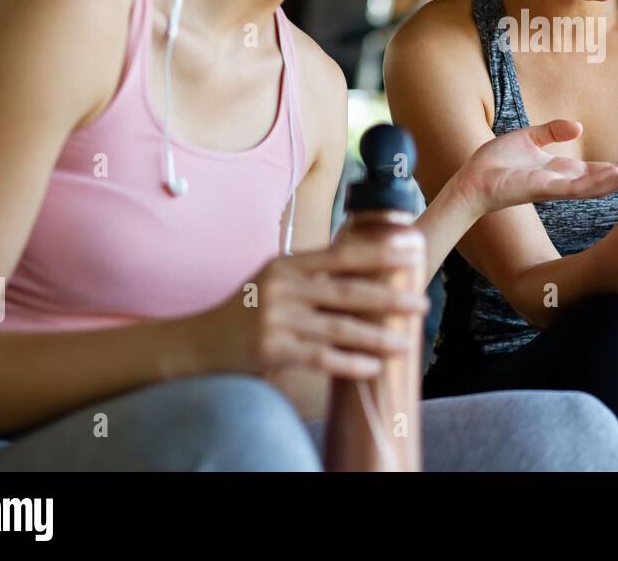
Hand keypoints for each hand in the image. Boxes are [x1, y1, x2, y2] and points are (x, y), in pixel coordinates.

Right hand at [200, 226, 430, 379]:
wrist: (196, 343)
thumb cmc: (247, 311)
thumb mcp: (275, 281)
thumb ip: (313, 275)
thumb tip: (367, 272)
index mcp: (287, 264)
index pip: (341, 254)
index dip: (379, 252)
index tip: (412, 248)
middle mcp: (282, 287)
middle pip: (347, 291)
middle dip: (389, 297)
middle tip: (421, 304)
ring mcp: (276, 319)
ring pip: (338, 328)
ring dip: (376, 337)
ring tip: (406, 344)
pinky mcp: (271, 350)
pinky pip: (320, 358)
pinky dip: (349, 364)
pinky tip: (372, 368)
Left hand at [457, 119, 617, 215]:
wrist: (471, 179)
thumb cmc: (495, 163)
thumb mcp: (528, 138)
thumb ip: (552, 131)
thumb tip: (577, 126)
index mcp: (560, 170)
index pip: (597, 171)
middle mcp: (563, 182)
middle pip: (604, 180)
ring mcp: (556, 188)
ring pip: (596, 186)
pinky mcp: (544, 189)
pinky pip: (575, 186)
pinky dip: (596, 182)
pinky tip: (613, 177)